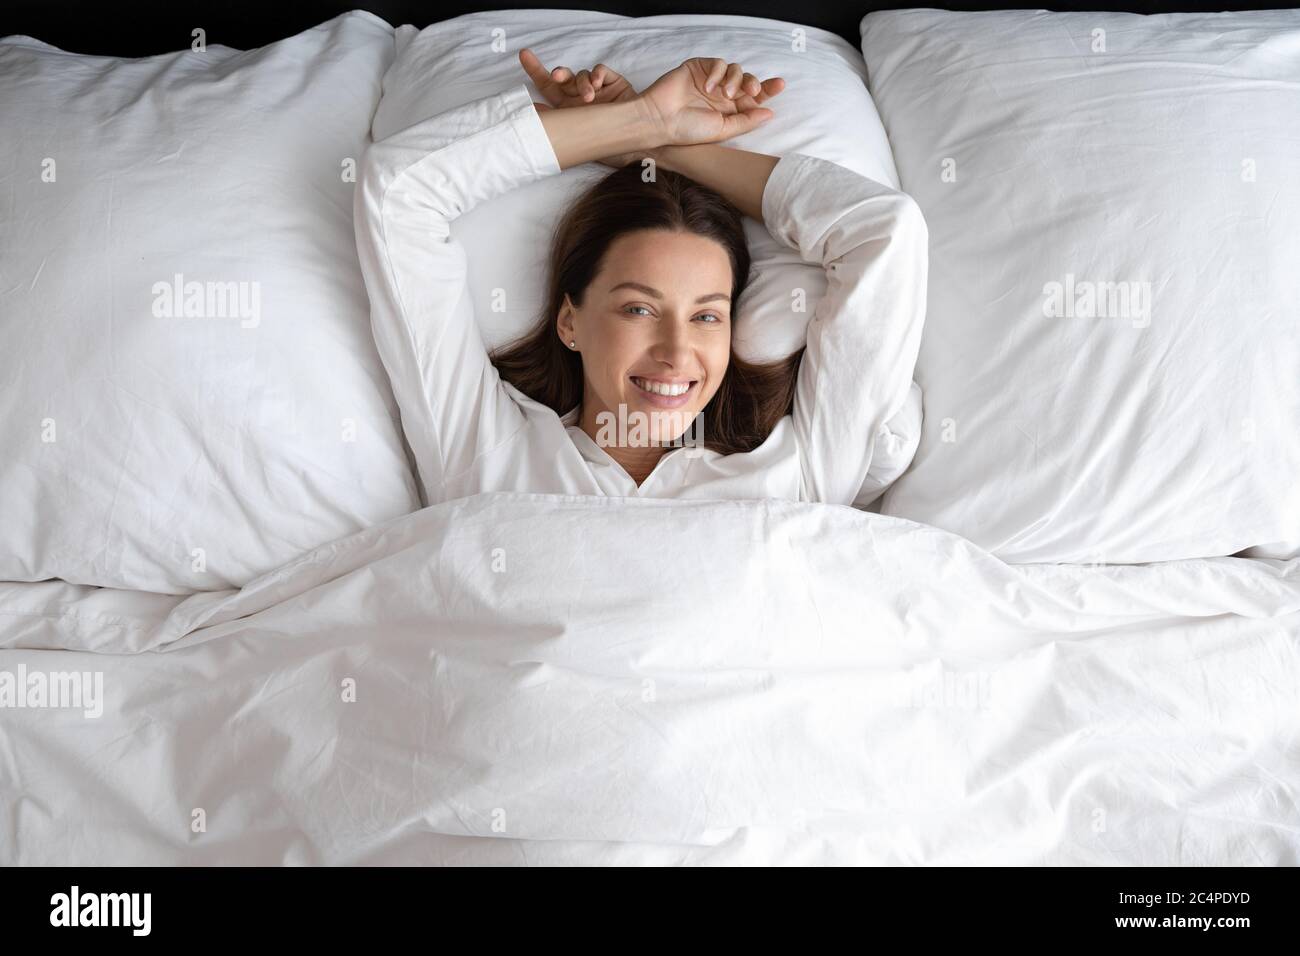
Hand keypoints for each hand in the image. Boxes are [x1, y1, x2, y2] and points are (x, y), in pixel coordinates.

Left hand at [520, 49, 648, 168]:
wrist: (634, 146)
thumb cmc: (604, 144)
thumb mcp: (574, 134)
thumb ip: (555, 121)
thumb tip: (533, 111)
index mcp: (567, 107)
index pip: (547, 87)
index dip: (535, 70)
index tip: (524, 55)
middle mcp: (579, 95)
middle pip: (564, 77)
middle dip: (559, 73)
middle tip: (557, 76)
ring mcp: (597, 88)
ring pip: (582, 75)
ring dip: (583, 83)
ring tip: (589, 97)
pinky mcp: (613, 82)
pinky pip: (601, 71)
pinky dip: (598, 75)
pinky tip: (598, 85)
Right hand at [638, 58, 784, 146]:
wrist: (661, 119)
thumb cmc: (688, 130)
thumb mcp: (722, 130)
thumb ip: (746, 121)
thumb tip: (769, 112)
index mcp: (729, 110)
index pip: (753, 99)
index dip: (768, 90)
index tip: (780, 86)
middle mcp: (722, 94)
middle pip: (748, 81)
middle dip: (756, 84)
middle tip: (753, 92)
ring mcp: (711, 80)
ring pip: (736, 70)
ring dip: (736, 80)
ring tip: (725, 94)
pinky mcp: (699, 67)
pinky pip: (719, 64)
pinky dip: (717, 73)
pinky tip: (708, 87)